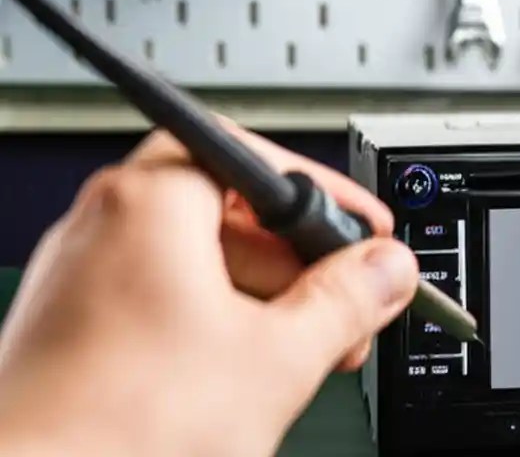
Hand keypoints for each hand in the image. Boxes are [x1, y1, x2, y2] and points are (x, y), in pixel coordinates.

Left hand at [0, 122, 418, 456]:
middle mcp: (103, 227)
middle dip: (299, 259)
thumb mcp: (277, 358)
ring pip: (196, 262)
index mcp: (149, 204)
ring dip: (264, 298)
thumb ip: (346, 300)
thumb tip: (384, 268)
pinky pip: (160, 303)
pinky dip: (214, 325)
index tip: (361, 230)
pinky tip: (246, 377)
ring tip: (304, 353)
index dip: (322, 193)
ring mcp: (80, 281)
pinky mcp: (70, 333)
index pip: (253, 155)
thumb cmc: (117, 432)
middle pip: (228, 210)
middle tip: (345, 301)